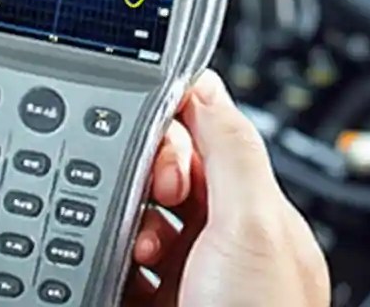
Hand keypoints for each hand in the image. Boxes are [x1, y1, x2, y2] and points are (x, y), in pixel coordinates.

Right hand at [126, 71, 329, 306]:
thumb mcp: (253, 225)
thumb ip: (233, 151)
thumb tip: (207, 85)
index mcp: (259, 213)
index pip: (212, 143)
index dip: (177, 136)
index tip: (150, 147)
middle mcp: (227, 244)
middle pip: (169, 182)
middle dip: (144, 184)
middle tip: (142, 206)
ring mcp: (192, 279)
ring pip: (140, 225)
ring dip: (125, 226)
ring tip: (136, 249)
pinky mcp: (157, 305)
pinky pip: (121, 269)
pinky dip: (110, 263)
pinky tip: (115, 269)